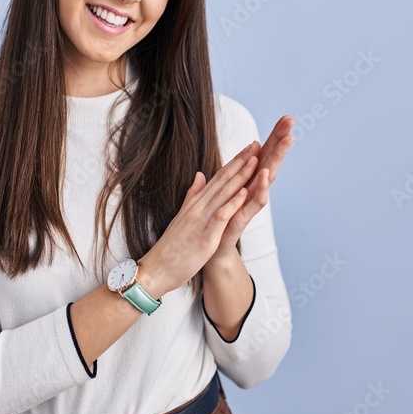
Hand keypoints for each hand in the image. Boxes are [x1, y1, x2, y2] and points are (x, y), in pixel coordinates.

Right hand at [140, 142, 260, 297]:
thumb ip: (193, 195)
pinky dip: (232, 204)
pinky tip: (244, 193)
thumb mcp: (183, 216)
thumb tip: (200, 175)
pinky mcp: (204, 237)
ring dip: (240, 177)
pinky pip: (219, 217)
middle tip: (256, 144)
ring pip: (223, 194)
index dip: (234, 161)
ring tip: (255, 160)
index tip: (249, 148)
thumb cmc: (172, 247)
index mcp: (196, 203)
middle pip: (222, 180)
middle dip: (241, 162)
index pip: (218, 177)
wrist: (156, 269)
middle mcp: (198, 207)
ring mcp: (201, 221)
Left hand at [211, 115, 295, 259]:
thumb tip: (252, 148)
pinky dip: (260, 190)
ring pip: (266, 179)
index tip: (286, 118)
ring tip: (285, 143)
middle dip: (280, 142)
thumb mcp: (228, 188)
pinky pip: (253, 204)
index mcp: (248, 181)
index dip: (274, 136)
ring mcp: (250, 204)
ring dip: (275, 161)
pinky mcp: (243, 219)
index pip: (263, 154)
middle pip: (269, 162)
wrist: (212, 250)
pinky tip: (264, 177)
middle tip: (291, 123)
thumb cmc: (222, 219)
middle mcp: (254, 191)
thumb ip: (237, 169)